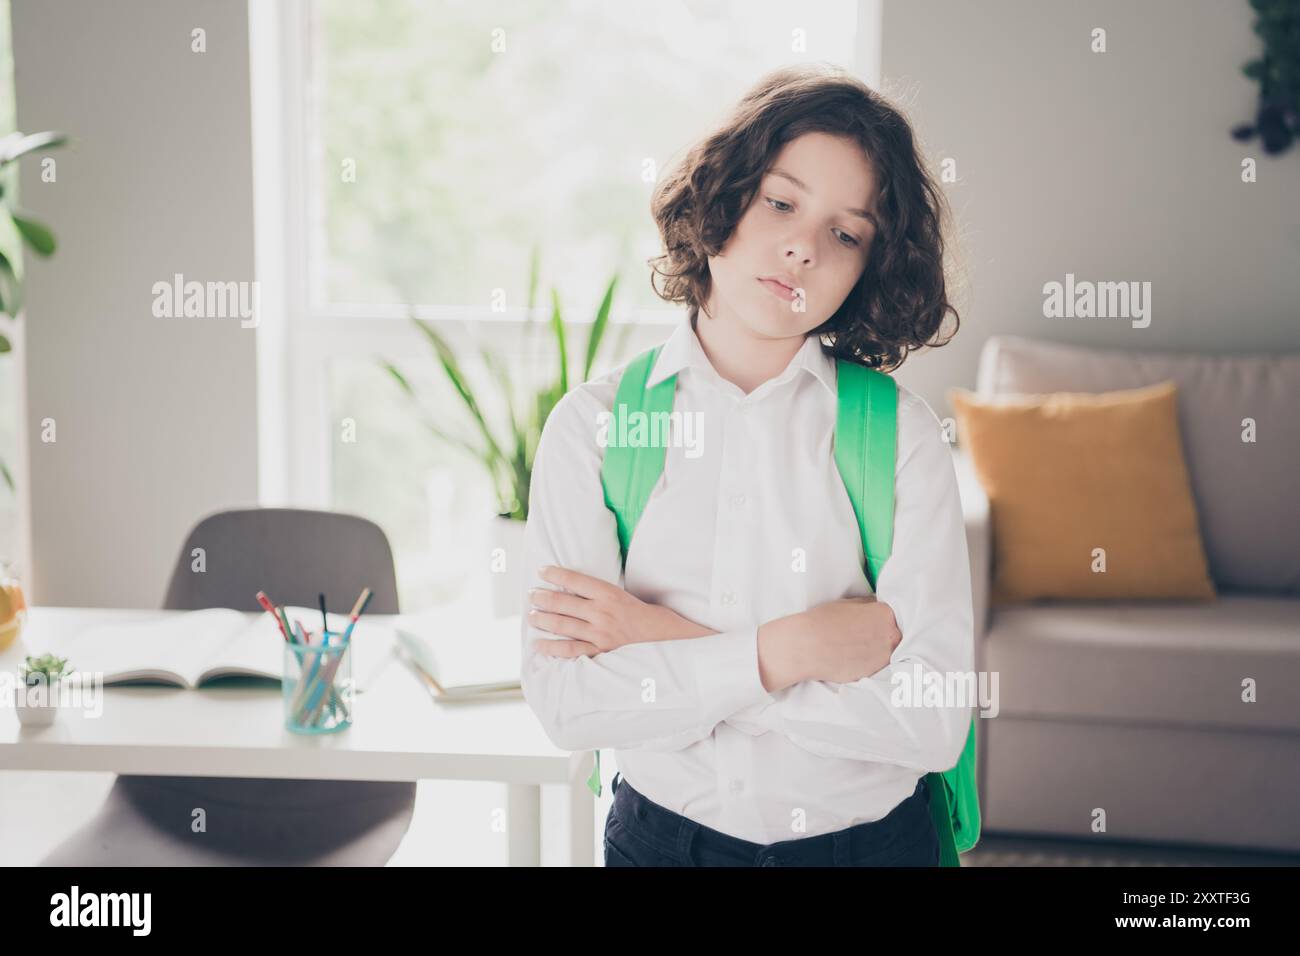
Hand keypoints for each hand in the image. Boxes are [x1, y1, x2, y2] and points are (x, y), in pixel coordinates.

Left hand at [528, 565, 712, 658]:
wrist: (673, 642)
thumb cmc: (655, 619)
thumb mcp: (631, 598)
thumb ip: (609, 597)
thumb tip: (586, 594)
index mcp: (611, 594)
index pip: (575, 580)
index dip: (555, 574)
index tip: (541, 571)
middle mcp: (602, 612)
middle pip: (563, 602)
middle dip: (542, 597)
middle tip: (530, 595)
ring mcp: (600, 634)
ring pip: (562, 625)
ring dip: (542, 619)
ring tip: (530, 615)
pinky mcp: (601, 653)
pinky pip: (571, 651)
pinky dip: (552, 648)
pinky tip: (538, 645)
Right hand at [797, 596, 901, 683]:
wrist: (807, 646)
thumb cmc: (824, 621)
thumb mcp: (848, 603)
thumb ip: (869, 605)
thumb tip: (876, 607)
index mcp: (886, 615)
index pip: (893, 615)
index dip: (881, 618)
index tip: (871, 620)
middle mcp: (890, 636)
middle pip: (894, 634)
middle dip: (882, 634)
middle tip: (864, 634)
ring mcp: (884, 657)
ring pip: (887, 651)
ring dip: (877, 649)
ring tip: (856, 645)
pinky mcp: (874, 673)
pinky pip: (876, 665)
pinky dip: (868, 661)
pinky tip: (852, 656)